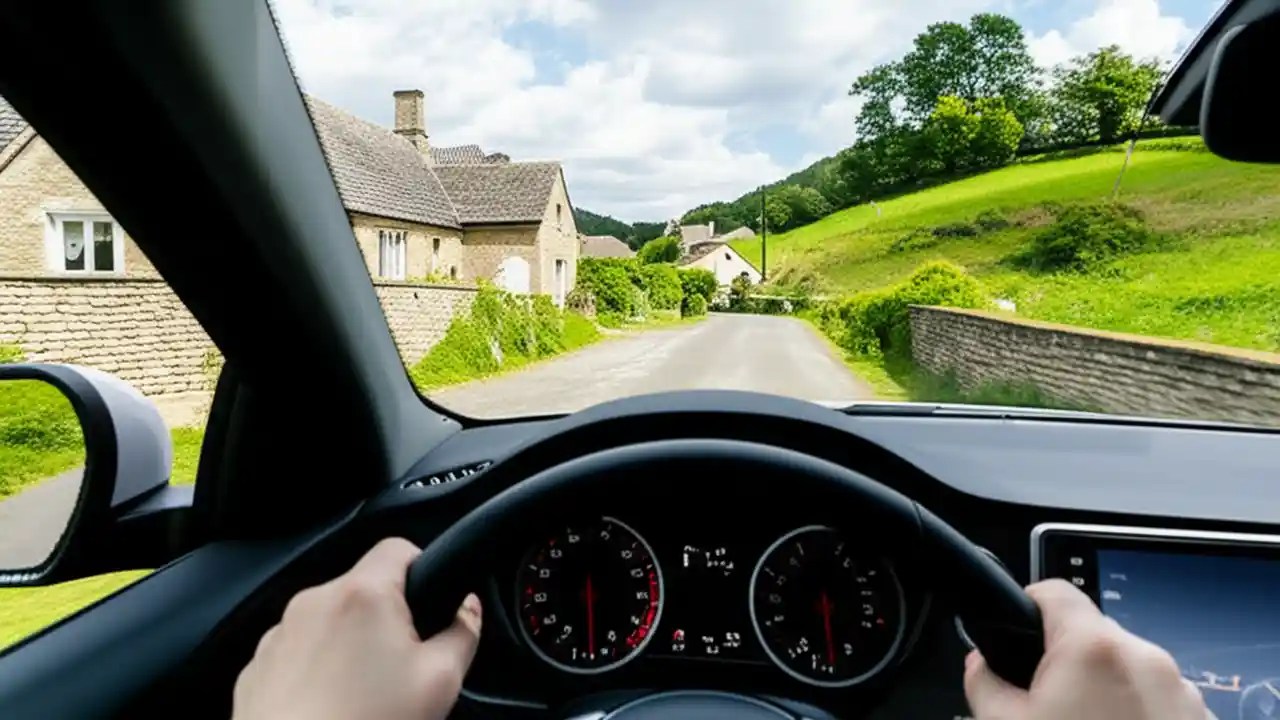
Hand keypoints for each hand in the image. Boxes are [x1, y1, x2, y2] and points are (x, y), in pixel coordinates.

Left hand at [232, 537, 481, 719]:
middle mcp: (313, 603)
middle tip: (402, 668)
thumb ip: (464, 633)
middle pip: (363, 591)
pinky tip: (331, 708)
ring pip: (329, 624)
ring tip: (363, 697)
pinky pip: (298, 655)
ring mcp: (277, 636)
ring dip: (348, 647)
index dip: (422, 570)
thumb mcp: (440, 682)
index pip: (398, 547)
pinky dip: (316, 672)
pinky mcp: (256, 669)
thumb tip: (466, 611)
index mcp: (362, 595)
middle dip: (386, 621)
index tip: (430, 606)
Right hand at [964, 579, 1208, 719]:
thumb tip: (982, 666)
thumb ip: (984, 684)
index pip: (1051, 591)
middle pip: (1089, 637)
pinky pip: (1156, 702)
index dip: (1023, 610)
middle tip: (1042, 710)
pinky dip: (1133, 716)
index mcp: (1092, 647)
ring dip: (1101, 693)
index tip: (1012, 639)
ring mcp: (1182, 692)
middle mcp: (1145, 657)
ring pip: (1125, 671)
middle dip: (1062, 665)